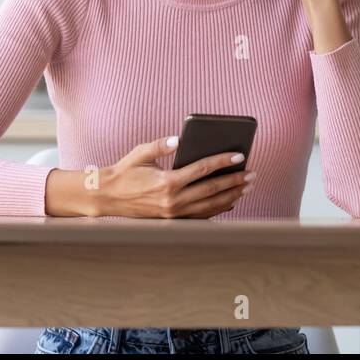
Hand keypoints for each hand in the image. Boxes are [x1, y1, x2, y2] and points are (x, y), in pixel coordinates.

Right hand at [96, 137, 255, 218]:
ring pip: (210, 206)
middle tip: (252, 174)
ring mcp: (173, 213)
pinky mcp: (172, 220)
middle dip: (235, 181)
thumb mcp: (140, 153)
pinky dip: (218, 208)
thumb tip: (180, 139)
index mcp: (167, 181)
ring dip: (231, 196)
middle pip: (212, 189)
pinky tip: (230, 201)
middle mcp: (172, 200)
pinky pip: (201, 216)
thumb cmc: (125, 171)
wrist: (107, 197)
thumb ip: (161, 145)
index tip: (240, 156)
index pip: (203, 170)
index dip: (223, 162)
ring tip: (246, 187)